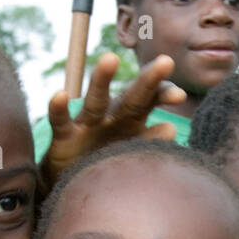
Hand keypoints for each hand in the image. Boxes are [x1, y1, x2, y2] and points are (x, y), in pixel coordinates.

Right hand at [40, 54, 186, 192]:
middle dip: (148, 80)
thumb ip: (148, 140)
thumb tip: (171, 127)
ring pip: (95, 100)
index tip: (179, 96)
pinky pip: (61, 121)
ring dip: (102, 79)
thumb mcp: (130, 152)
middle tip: (166, 62)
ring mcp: (87, 124)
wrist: (73, 180)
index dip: (163, 93)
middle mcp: (112, 116)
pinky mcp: (64, 136)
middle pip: (132, 96)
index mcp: (133, 119)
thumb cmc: (108, 162)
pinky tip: (60, 95)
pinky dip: (59, 109)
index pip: (151, 100)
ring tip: (110, 59)